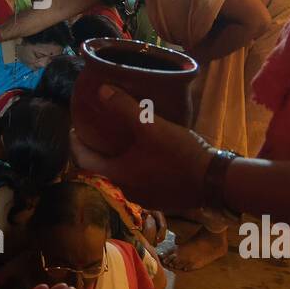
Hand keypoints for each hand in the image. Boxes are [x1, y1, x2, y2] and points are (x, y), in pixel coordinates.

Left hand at [69, 83, 217, 210]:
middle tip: (95, 130)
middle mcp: (125, 191)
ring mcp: (143, 198)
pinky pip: (136, 181)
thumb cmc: (180, 154)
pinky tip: (141, 154)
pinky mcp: (158, 199)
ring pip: (119, 177)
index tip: (74, 128)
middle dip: (94, 151)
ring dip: (113, 160)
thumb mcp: (152, 126)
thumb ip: (125, 108)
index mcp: (117, 175)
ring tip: (116, 139)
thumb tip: (101, 89)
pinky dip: (131, 167)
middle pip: (99, 170)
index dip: (75, 144)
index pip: (83, 161)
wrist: (215, 181)